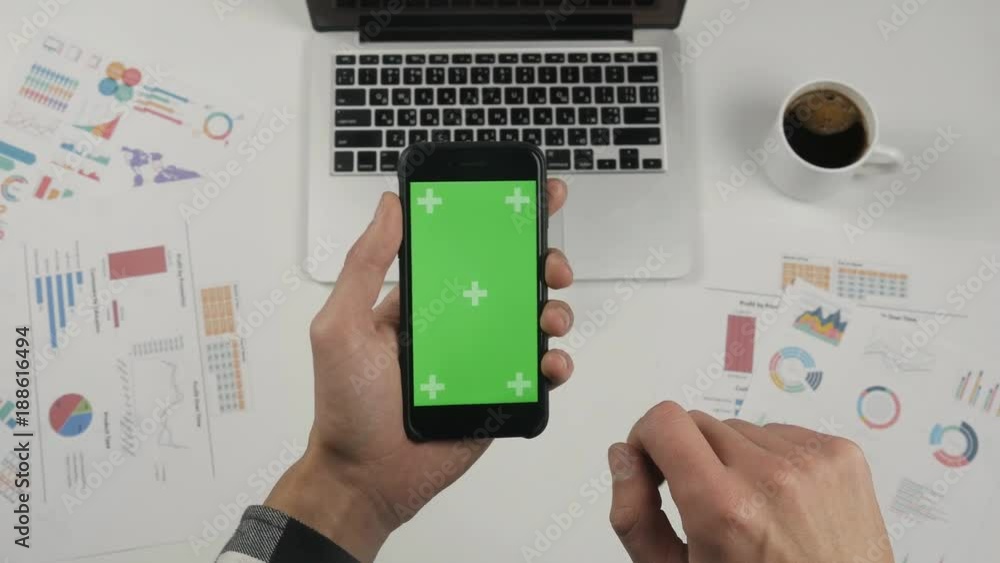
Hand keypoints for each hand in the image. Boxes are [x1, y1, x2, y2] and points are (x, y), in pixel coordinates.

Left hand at [266, 180, 574, 561]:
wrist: (365, 478)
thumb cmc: (346, 406)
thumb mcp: (341, 326)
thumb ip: (364, 266)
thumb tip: (389, 208)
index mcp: (422, 301)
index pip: (463, 249)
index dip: (495, 221)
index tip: (525, 198)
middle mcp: (456, 324)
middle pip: (511, 280)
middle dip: (540, 262)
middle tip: (550, 263)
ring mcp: (481, 359)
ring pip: (533, 322)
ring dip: (554, 309)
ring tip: (550, 317)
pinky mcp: (500, 394)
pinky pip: (538, 372)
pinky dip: (555, 363)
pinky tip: (550, 362)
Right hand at [608, 402, 891, 562]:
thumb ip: (635, 516)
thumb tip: (623, 456)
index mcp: (722, 508)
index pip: (663, 422)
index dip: (647, 440)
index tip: (653, 467)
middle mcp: (769, 477)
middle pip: (699, 424)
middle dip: (690, 457)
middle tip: (706, 506)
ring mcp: (812, 462)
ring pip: (741, 429)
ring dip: (735, 459)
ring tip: (753, 511)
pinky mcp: (843, 455)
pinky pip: (783, 433)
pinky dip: (774, 460)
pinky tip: (784, 504)